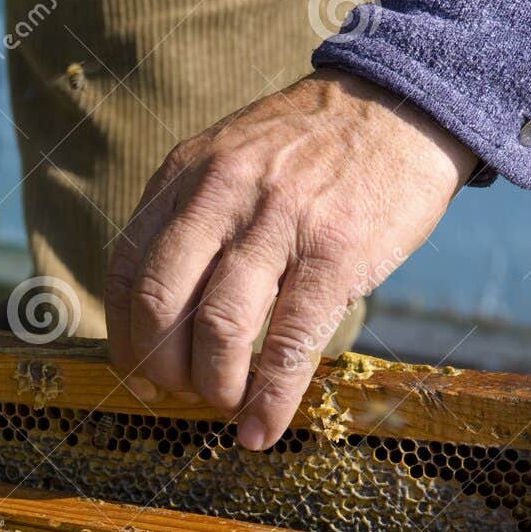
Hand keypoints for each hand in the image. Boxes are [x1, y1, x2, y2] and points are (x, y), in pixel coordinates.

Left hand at [105, 68, 475, 449]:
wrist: (405, 101)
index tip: (137, 370)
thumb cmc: (313, 148)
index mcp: (186, 175)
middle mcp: (221, 196)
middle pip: (161, 305)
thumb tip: (163, 313)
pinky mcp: (336, 254)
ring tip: (222, 405)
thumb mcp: (230, 159)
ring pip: (218, 329)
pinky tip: (260, 430)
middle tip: (178, 394)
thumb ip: (191, 218)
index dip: (125, 334)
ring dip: (212, 387)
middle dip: (161, 368)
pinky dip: (269, 399)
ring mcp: (278, 223)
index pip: (129, 269)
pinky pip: (289, 344)